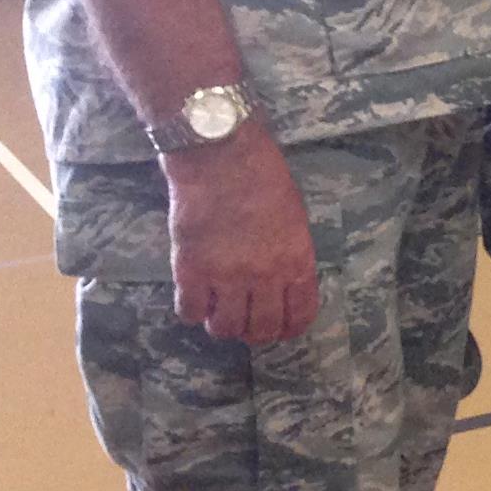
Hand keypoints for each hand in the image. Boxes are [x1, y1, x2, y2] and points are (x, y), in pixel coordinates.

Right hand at [166, 124, 318, 343]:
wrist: (220, 157)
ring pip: (225, 327)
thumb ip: (289, 252)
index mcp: (297, 260)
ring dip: (222, 325)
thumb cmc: (263, 176)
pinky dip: (192, 311)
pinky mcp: (190, 271)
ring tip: (219, 313)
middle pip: (262, 328)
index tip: (282, 331)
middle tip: (246, 326)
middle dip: (256, 333)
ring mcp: (226, 276)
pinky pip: (190, 311)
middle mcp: (265, 276)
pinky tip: (194, 298)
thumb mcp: (293, 216)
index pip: (300, 314)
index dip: (290, 329)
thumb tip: (282, 279)